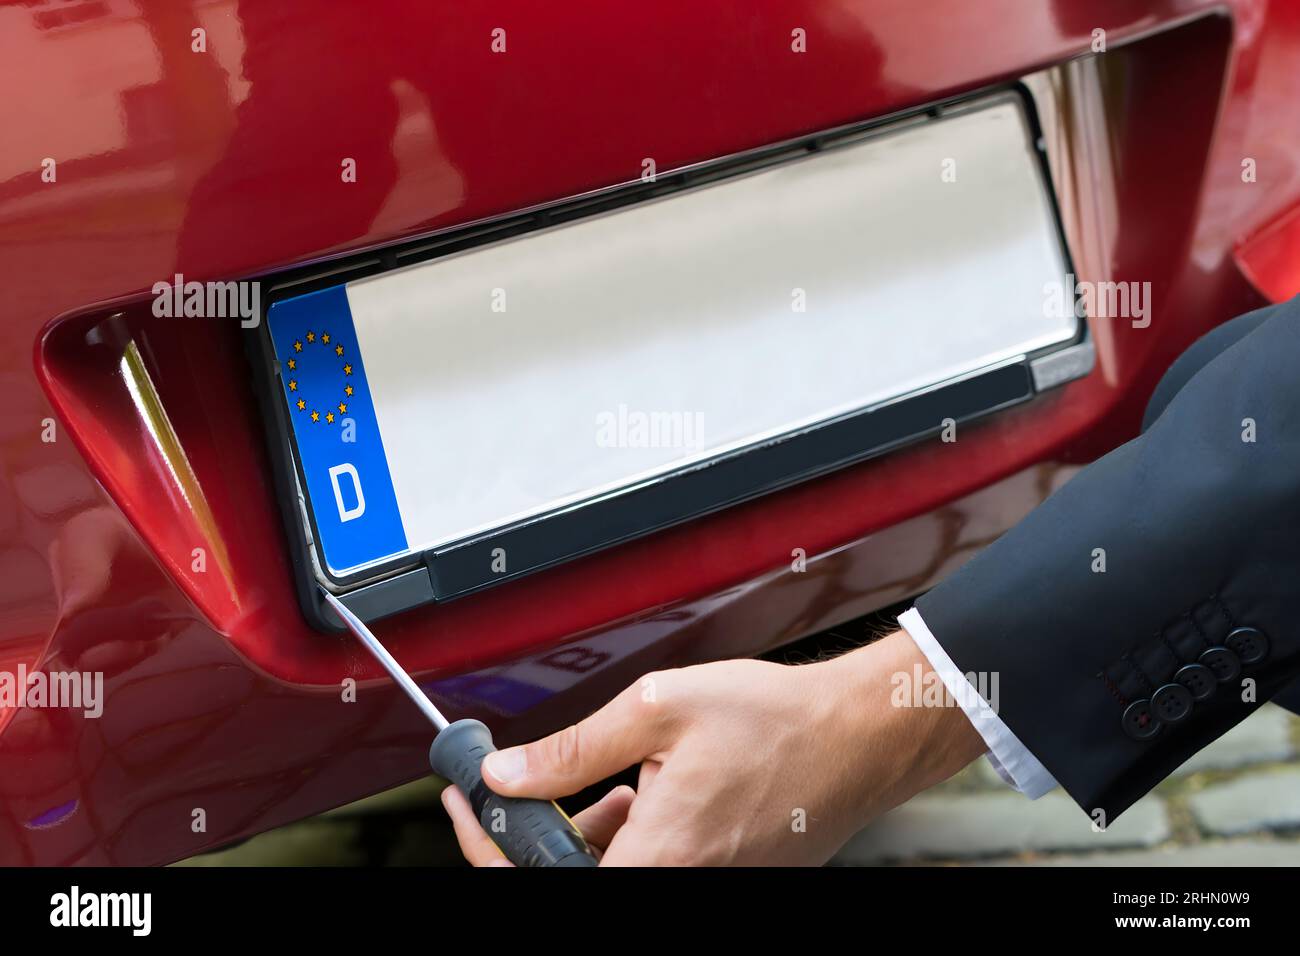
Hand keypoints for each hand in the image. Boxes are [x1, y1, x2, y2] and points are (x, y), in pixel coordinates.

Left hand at [443, 629, 985, 865]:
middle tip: (529, 791)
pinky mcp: (733, 876)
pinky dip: (639, 840)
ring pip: (623, 873)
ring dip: (595, 839)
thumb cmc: (779, 720)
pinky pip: (663, 868)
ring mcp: (713, 883)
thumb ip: (573, 748)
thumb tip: (509, 773)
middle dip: (546, 839)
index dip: (488, 850)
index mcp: (660, 856)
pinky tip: (649, 794)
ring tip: (608, 785)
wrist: (862, 733)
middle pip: (582, 878)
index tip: (466, 810)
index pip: (544, 881)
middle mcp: (685, 883)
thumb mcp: (659, 710)